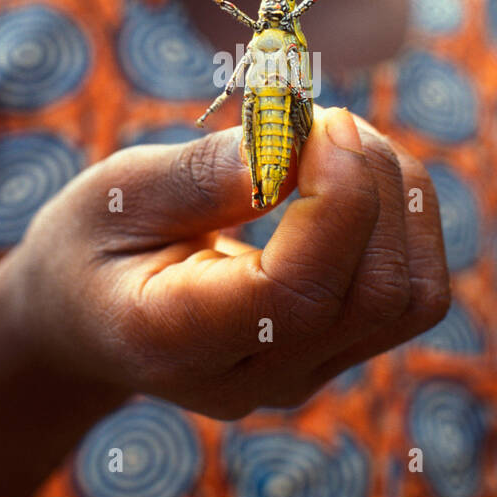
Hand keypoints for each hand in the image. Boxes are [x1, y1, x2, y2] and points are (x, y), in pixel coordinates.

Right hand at [5, 105, 450, 419]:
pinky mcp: (335, 355)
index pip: (299, 293)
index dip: (338, 198)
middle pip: (375, 295)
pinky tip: (357, 175)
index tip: (321, 121)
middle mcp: (254, 378)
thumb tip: (293, 142)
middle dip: (374, 183)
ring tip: (340, 140)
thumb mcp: (115, 194)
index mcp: (176, 342)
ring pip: (411, 298)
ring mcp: (302, 376)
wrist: (83, 317)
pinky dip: (405, 222)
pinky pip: (413, 296)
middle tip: (324, 118)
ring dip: (400, 199)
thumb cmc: (92, 244)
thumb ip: (202, 176)